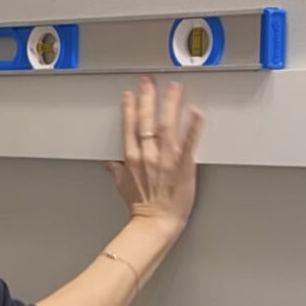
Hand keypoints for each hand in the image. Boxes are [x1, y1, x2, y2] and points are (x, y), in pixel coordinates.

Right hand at [105, 78, 203, 236]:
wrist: (156, 224)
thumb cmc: (142, 209)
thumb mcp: (123, 188)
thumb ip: (117, 171)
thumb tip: (109, 164)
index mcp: (132, 159)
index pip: (129, 127)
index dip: (130, 108)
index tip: (131, 94)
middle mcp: (148, 155)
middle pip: (146, 121)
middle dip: (148, 98)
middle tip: (150, 81)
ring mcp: (166, 160)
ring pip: (166, 125)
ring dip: (170, 104)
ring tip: (174, 87)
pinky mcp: (184, 166)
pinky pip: (189, 143)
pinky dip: (193, 127)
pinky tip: (196, 112)